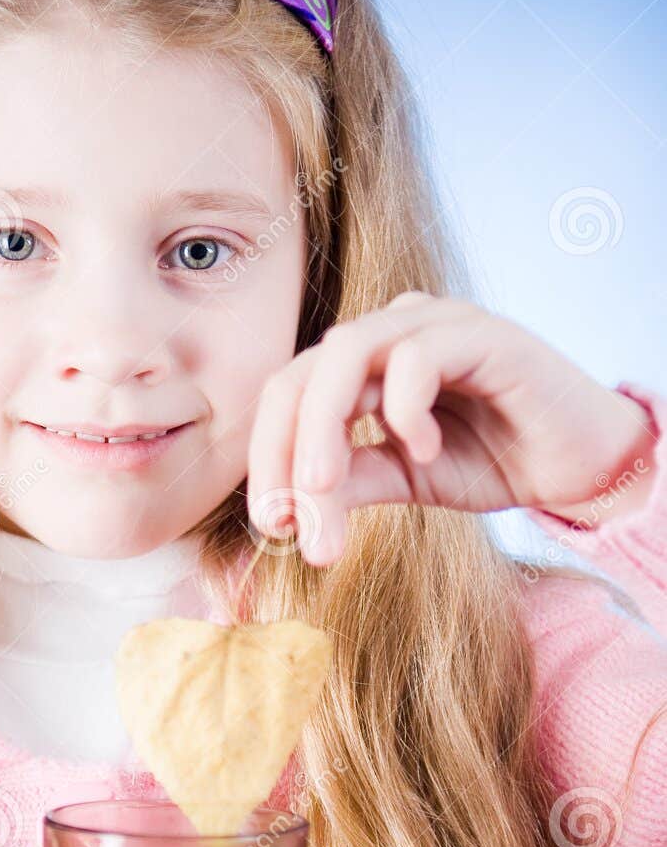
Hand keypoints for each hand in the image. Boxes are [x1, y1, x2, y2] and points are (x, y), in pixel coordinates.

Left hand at [246, 292, 657, 563]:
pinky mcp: (481, 333)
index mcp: (363, 363)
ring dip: (323, 427)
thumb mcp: (403, 479)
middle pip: (303, 372)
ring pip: (347, 351)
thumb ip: (347, 481)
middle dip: (283, 449)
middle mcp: (390, 331)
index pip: (288, 396)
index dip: (267, 456)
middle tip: (286, 518)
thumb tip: (285, 512)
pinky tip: (425, 449)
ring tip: (325, 487)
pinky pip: (417, 355)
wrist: (579, 464)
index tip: (271, 523)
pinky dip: (405, 407)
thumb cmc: (492, 459)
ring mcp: (434, 323)